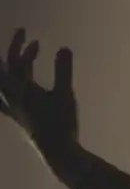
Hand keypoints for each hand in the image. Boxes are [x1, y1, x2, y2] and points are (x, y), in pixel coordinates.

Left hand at [0, 28, 79, 169]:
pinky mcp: (17, 117)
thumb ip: (63, 71)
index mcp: (21, 88)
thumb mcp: (65, 95)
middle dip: (12, 51)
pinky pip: (2, 102)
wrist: (56, 151)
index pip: (18, 62)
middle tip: (21, 37)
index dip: (26, 49)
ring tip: (4, 62)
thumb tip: (64, 48)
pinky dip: (1, 94)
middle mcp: (12, 96)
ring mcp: (12, 107)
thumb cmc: (61, 122)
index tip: (37, 42)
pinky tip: (4, 95)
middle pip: (4, 68)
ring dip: (3, 69)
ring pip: (0, 84)